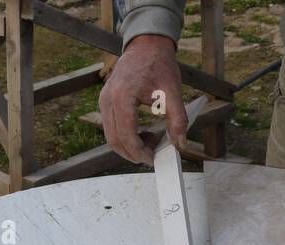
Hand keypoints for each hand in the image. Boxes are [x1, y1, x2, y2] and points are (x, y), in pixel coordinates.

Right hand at [99, 34, 186, 164]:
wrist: (147, 45)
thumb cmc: (159, 64)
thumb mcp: (173, 92)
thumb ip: (178, 119)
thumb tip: (180, 144)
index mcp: (122, 96)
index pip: (126, 135)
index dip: (139, 152)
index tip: (153, 158)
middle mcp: (107, 99)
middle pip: (114, 140)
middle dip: (133, 154)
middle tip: (153, 155)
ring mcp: (103, 101)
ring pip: (111, 137)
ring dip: (129, 146)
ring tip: (151, 140)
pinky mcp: (105, 102)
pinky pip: (111, 127)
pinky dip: (125, 136)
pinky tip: (144, 132)